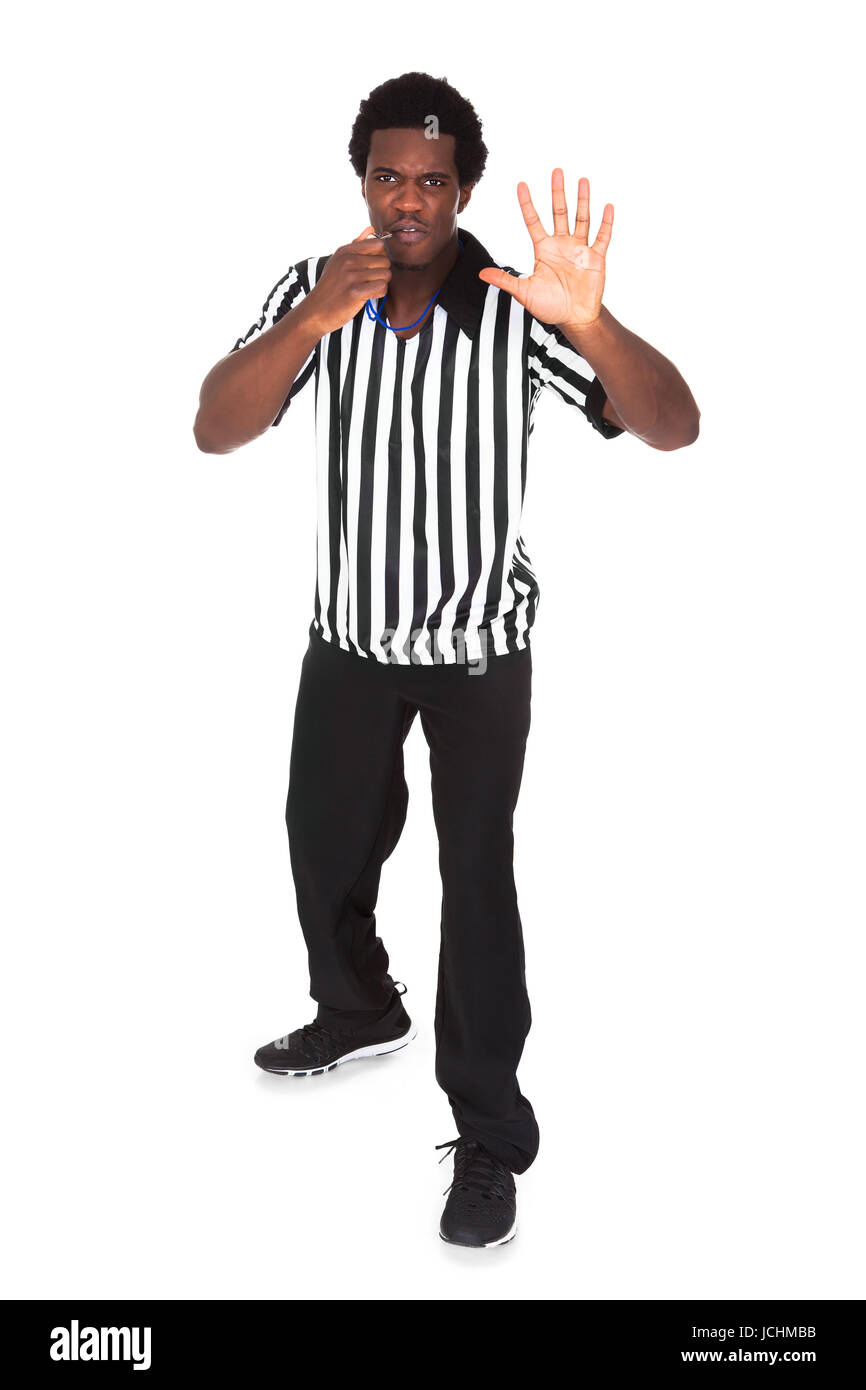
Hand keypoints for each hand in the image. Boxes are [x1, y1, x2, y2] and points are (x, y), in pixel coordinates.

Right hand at [306, 225, 391, 334]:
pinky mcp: (355, 293)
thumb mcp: (338, 261)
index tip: (371, 266)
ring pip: (386, 275)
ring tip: (369, 288)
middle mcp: (348, 261)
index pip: (378, 244)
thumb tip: (371, 229)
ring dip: (381, 284)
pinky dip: (379, 294)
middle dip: (382, 272)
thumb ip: (356, 244)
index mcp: (345, 251)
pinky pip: (381, 288)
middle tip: (370, 281)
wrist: (316, 311)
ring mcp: (351, 276)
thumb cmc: (330, 286)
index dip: (380, 256)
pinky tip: (368, 296)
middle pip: (385, 261)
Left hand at [478, 171, 611, 329]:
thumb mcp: (524, 292)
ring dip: (583, 200)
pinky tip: (607, 207)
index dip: (527, 204)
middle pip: (559, 213)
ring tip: (583, 180)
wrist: (574, 319)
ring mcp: (580, 249)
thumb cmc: (550, 306)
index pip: (533, 221)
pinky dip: (606, 223)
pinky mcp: (596, 258)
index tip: (522, 185)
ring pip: (581, 219)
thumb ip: (505, 280)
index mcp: (544, 249)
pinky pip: (602, 237)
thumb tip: (481, 275)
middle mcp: (562, 244)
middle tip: (556, 171)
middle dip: (557, 192)